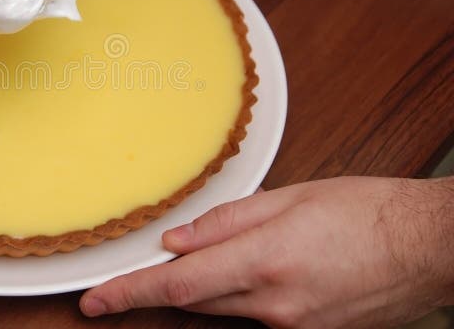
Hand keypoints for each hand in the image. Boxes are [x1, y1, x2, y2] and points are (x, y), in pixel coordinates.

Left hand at [80, 176, 453, 327]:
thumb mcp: (292, 198)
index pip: (176, 284)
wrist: (427, 249)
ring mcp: (291, 325)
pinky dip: (236, 295)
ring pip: (221, 309)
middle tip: (126, 279)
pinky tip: (247, 272)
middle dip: (158, 289)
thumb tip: (179, 239)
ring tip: (202, 262)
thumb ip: (228, 221)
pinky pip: (253, 316)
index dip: (129, 293)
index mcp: (263, 261)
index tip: (95, 301)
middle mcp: (272, 304)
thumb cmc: (367, 213)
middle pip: (192, 301)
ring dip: (200, 289)